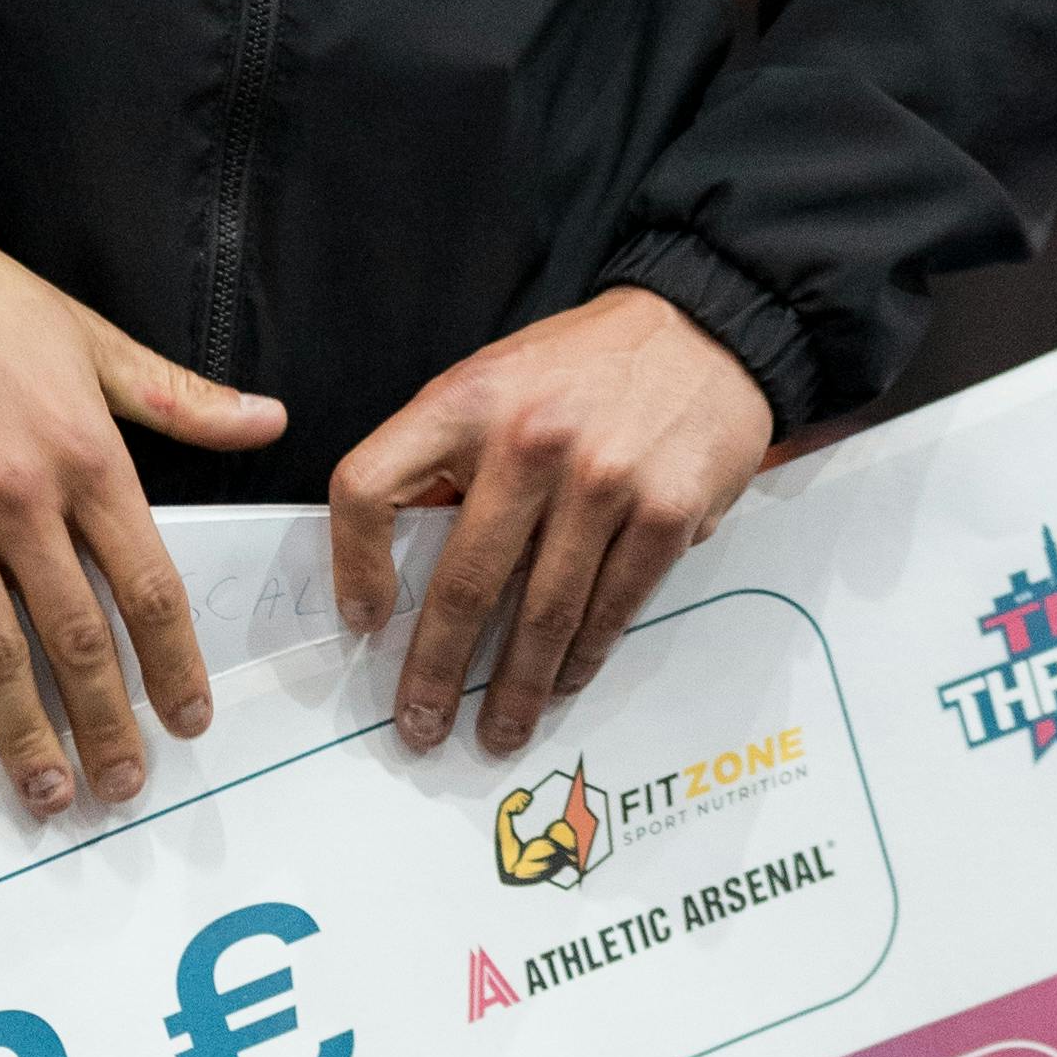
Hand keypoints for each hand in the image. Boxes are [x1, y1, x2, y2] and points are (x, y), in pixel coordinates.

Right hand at [0, 225, 285, 821]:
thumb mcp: (93, 339)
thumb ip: (181, 398)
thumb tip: (272, 420)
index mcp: (86, 456)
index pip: (147, 585)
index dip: (173, 665)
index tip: (188, 721)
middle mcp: (20, 498)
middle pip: (77, 636)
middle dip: (108, 722)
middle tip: (126, 788)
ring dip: (25, 733)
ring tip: (49, 794)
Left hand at [330, 289, 773, 758]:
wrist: (704, 327)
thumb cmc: (584, 365)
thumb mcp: (493, 380)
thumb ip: (449, 458)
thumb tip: (407, 567)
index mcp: (464, 401)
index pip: (369, 486)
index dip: (352, 564)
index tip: (362, 621)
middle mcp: (528, 440)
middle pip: (463, 582)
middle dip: (436, 670)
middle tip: (420, 726)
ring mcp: (603, 480)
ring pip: (543, 613)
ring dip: (517, 687)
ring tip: (498, 730)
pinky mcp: (666, 512)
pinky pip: (611, 606)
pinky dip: (583, 656)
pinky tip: (565, 681)